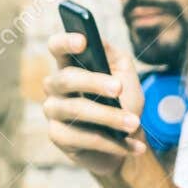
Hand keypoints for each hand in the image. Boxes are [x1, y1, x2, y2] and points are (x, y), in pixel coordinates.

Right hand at [42, 32, 146, 175]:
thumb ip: (114, 57)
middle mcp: (54, 87)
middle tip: (118, 88)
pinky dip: (112, 143)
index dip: (65, 42)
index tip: (83, 40)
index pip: (57, 47)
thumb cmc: (123, 104)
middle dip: (95, 82)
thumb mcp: (126, 77)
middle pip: (67, 79)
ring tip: (134, 123)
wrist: (127, 143)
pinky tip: (134, 147)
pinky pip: (84, 139)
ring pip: (76, 110)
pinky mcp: (59, 137)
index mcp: (69, 66)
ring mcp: (53, 112)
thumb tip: (98, 41)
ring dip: (109, 117)